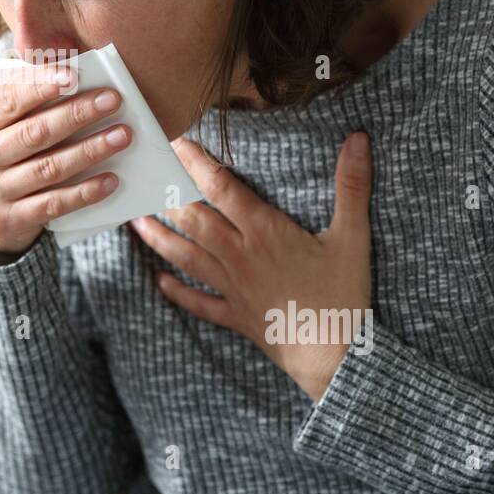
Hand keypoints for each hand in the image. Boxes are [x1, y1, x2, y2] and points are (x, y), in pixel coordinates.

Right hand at [0, 64, 132, 259]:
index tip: (74, 75)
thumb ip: (24, 98)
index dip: (40, 86)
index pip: (7, 100)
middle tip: (112, 100)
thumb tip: (66, 68)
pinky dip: (85, 191)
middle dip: (77, 114)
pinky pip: (54, 204)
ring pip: (48, 168)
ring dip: (90, 150)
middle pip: (33, 133)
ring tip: (121, 135)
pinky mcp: (7, 222)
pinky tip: (111, 179)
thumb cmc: (1, 154)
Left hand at [130, 132, 374, 400]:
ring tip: (136, 221)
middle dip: (168, 196)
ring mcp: (233, 287)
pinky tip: (159, 281)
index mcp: (264, 232)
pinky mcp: (235, 315)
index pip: (222, 188)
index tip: (176, 143)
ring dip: (159, 238)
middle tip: (145, 177)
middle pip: (194, 220)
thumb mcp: (353, 236)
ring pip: (187, 257)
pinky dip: (177, 291)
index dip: (197, 163)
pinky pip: (199, 303)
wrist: (334, 355)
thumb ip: (352, 185)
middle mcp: (240, 256)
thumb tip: (358, 139)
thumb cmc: (343, 294)